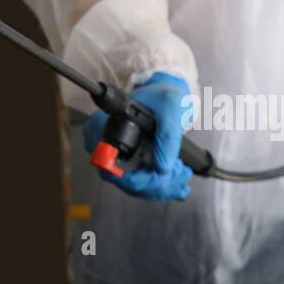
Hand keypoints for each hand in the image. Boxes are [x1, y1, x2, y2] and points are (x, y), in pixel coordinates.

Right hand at [83, 73, 192, 200]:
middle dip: (156, 183)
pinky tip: (177, 182)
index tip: (163, 172)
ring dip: (162, 186)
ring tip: (182, 173)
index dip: (137, 176)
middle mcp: (102, 143)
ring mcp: (114, 156)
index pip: (109, 165)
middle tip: (180, 171)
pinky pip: (140, 185)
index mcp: (101, 124)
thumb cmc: (162, 97)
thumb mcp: (170, 106)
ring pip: (134, 186)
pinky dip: (161, 187)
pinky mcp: (126, 163)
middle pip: (124, 180)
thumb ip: (168, 135)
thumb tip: (163, 167)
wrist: (165, 99)